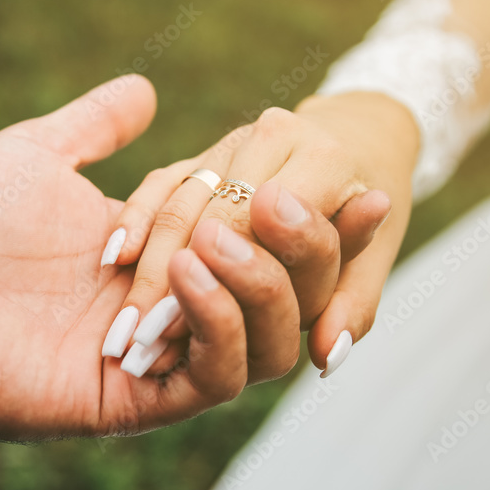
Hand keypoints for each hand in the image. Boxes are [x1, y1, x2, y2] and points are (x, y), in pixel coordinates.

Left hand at [0, 75, 314, 440]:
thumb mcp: (43, 154)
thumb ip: (98, 124)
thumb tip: (143, 88)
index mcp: (170, 263)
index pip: (270, 251)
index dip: (317, 222)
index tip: (361, 185)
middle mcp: (179, 317)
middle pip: (288, 302)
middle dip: (310, 254)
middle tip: (297, 198)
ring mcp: (165, 365)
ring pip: (268, 346)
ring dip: (267, 287)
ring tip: (236, 230)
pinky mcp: (143, 405)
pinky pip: (218, 379)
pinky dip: (221, 325)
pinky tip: (195, 269)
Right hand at [100, 91, 418, 377]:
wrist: (359, 139)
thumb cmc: (368, 213)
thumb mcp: (372, 260)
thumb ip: (353, 303)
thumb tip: (328, 354)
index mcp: (324, 157)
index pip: (261, 222)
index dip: (222, 277)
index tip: (187, 332)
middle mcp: (274, 135)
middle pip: (213, 211)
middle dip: (177, 277)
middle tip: (146, 335)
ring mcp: (234, 140)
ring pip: (180, 198)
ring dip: (151, 262)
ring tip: (127, 321)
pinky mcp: (205, 151)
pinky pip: (162, 181)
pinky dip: (136, 217)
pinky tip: (117, 258)